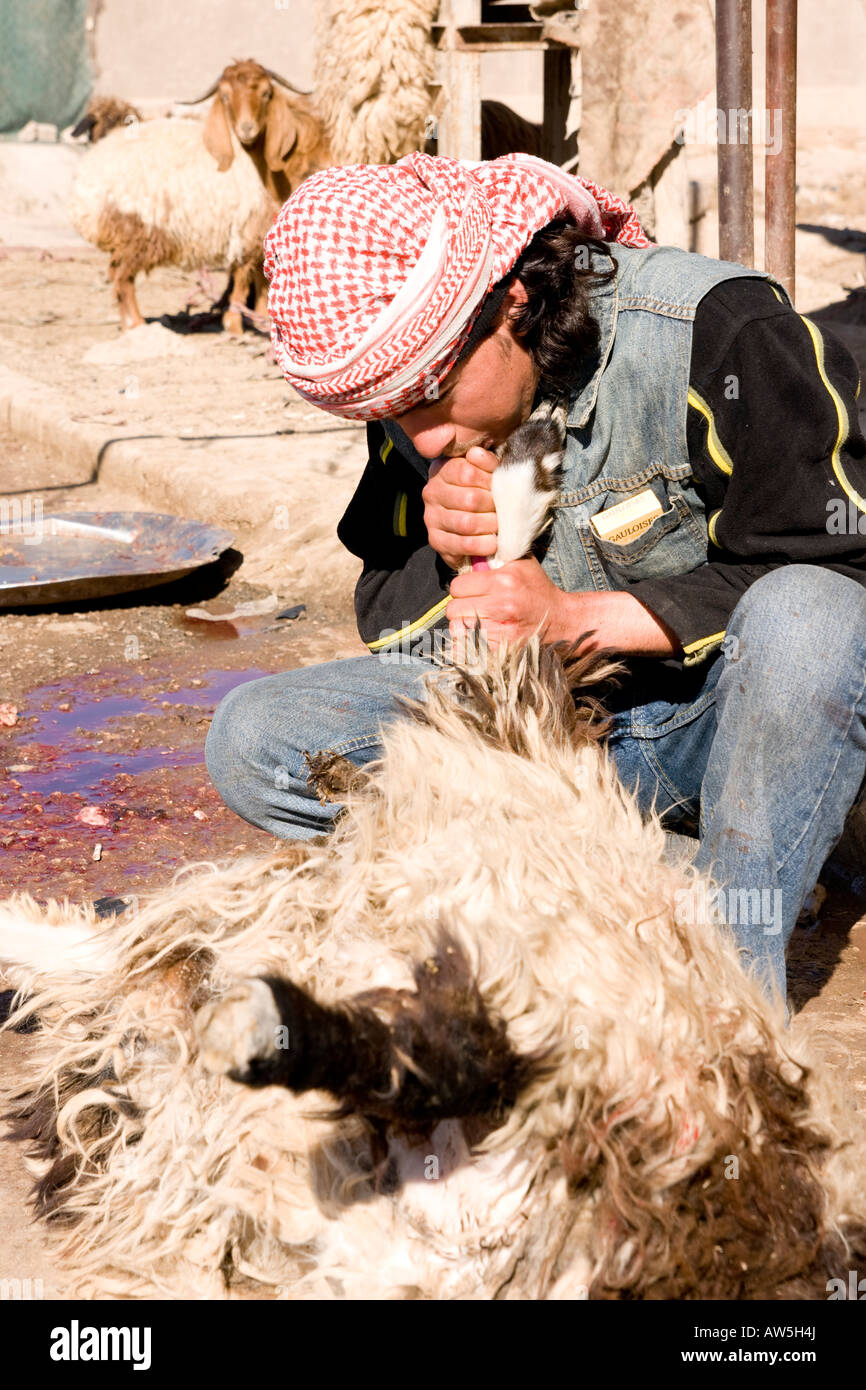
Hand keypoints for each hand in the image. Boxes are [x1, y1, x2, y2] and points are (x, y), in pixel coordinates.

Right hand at [422, 446, 498, 570]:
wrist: (470, 528)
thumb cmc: (481, 494)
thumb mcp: (486, 474)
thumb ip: (486, 463)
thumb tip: (477, 453)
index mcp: (442, 470)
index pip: (466, 472)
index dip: (488, 481)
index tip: (501, 488)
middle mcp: (431, 492)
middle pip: (470, 499)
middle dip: (493, 508)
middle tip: (503, 512)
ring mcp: (431, 518)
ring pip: (467, 523)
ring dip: (489, 527)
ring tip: (499, 527)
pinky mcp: (436, 541)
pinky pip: (463, 544)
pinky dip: (483, 545)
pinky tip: (492, 543)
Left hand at [447, 565, 683, 655]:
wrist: (564, 620)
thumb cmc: (539, 589)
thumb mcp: (522, 563)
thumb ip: (496, 555)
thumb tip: (471, 552)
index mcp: (504, 580)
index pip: (457, 586)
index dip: (461, 588)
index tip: (470, 591)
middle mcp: (502, 604)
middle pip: (454, 609)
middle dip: (460, 608)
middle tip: (472, 608)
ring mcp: (503, 629)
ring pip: (459, 629)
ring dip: (463, 627)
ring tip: (475, 622)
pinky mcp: (504, 648)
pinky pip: (469, 647)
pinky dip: (470, 644)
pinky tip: (479, 637)